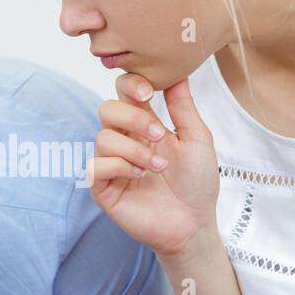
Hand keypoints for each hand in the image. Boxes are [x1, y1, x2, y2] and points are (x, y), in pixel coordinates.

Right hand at [87, 72, 220, 258]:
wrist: (194, 223)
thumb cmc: (196, 183)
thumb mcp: (197, 138)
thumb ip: (183, 106)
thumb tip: (177, 71)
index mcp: (145, 124)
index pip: (124, 92)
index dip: (131, 84)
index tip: (149, 91)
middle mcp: (125, 140)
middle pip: (107, 108)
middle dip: (132, 116)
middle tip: (159, 134)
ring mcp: (113, 164)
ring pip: (102, 137)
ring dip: (134, 148)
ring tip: (159, 166)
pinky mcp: (104, 188)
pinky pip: (97, 166)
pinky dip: (119, 166)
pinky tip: (141, 175)